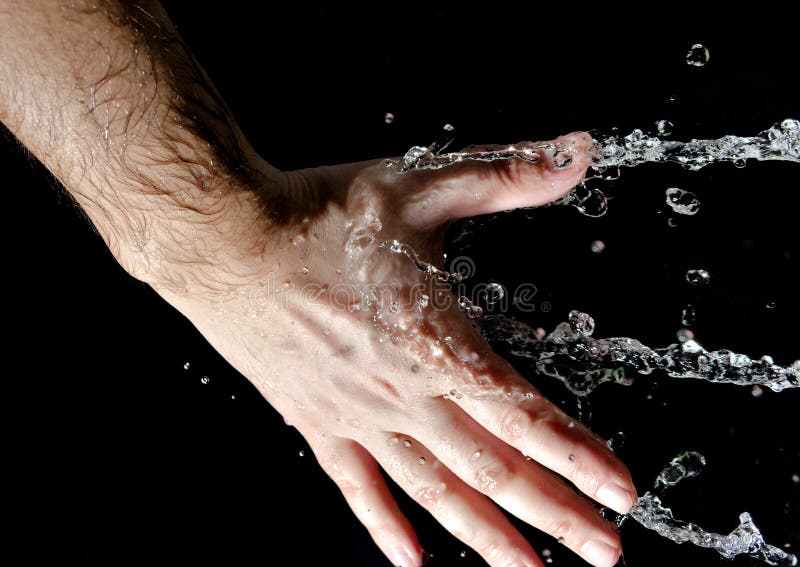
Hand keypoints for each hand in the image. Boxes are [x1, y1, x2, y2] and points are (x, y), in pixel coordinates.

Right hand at [161, 132, 636, 566]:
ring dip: (487, 539)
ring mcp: (357, 416)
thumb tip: (578, 151)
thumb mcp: (420, 185)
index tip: (621, 493)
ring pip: (434, 493)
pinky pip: (357, 487)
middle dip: (555, 514)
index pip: (524, 412)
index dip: (579, 454)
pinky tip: (413, 562)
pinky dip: (387, 527)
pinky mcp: (316, 422)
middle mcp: (403, 394)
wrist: (224, 242)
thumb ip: (506, 176)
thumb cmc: (319, 215)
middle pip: (493, 468)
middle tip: (606, 554)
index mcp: (435, 341)